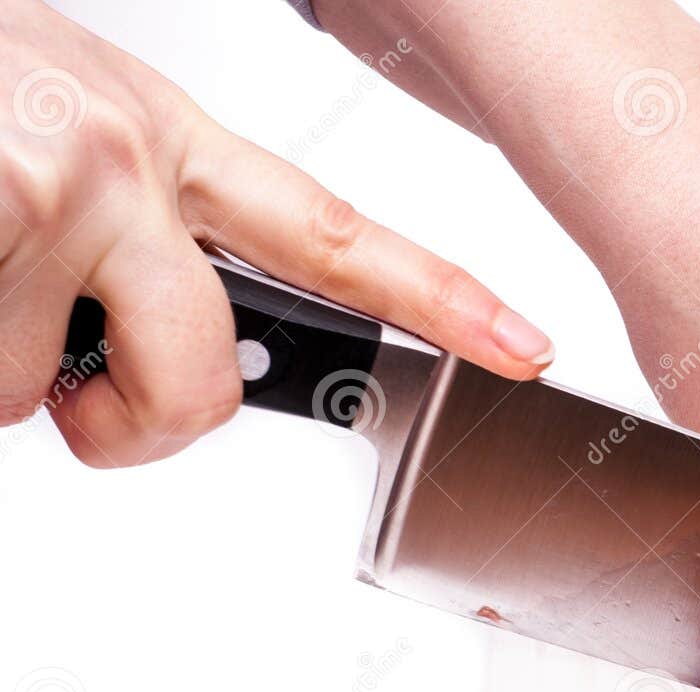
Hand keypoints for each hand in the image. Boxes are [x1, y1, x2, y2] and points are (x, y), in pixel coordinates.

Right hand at [0, 0, 552, 466]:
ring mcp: (55, 188)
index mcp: (166, 141)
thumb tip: (132, 357)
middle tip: (73, 401)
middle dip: (131, 428)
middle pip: (205, 386)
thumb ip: (131, 237)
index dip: (444, 299)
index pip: (336, 235)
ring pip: (39, 393)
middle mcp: (127, 162)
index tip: (526, 345)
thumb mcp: (60, 130)